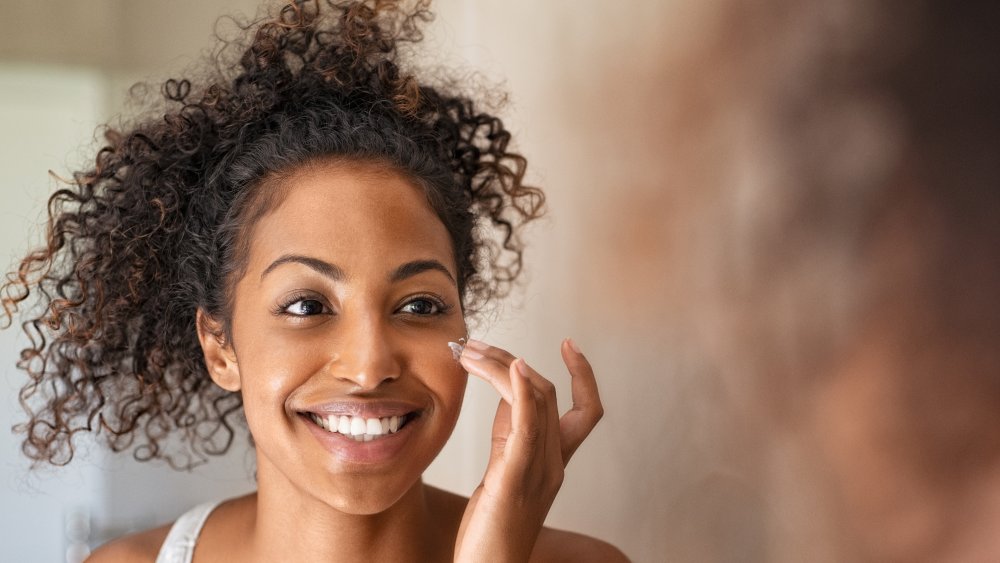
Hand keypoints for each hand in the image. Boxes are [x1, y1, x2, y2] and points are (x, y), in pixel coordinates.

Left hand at [453, 339, 603, 562]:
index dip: (583, 375)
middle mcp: (554, 464)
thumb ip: (510, 436)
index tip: (568, 343)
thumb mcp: (502, 473)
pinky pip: (527, 427)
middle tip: (474, 345)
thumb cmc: (490, 531)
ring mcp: (538, 472)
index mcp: (554, 463)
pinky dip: (521, 392)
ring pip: (536, 401)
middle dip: (512, 360)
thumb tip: (506, 394)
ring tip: (471, 351)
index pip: (586, 410)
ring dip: (504, 366)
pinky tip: (512, 367)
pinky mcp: (514, 479)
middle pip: (549, 394)